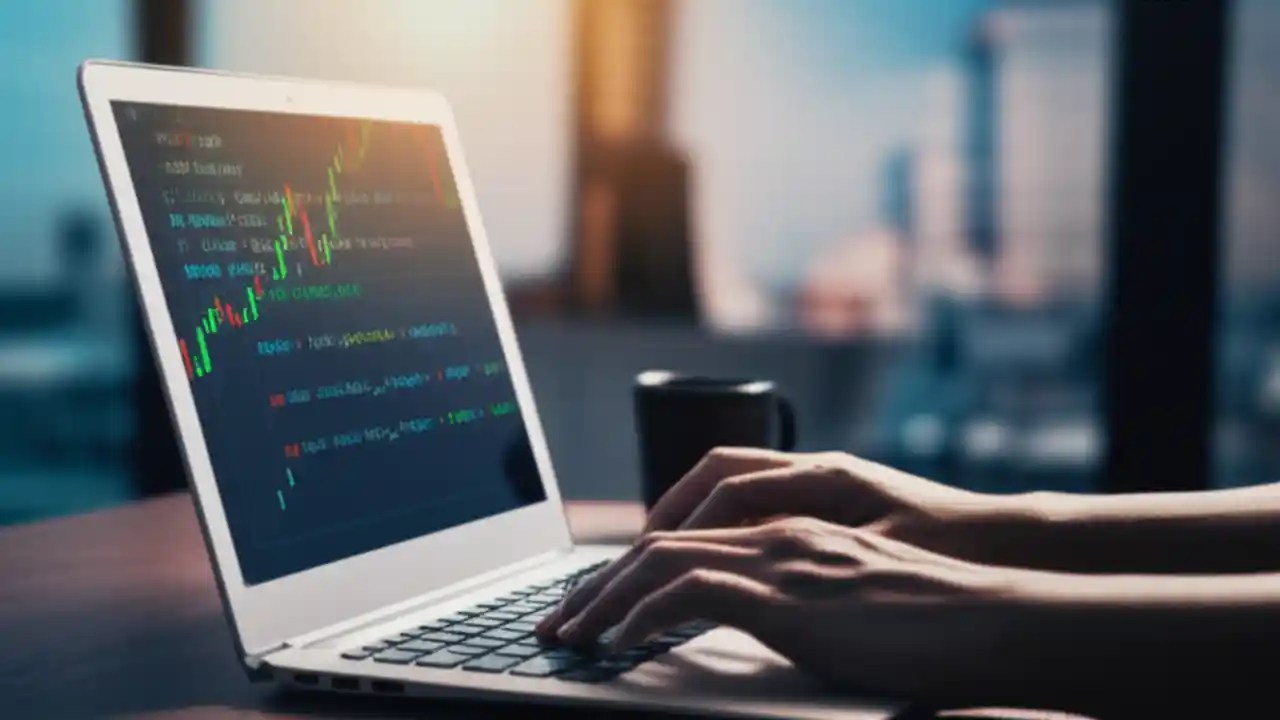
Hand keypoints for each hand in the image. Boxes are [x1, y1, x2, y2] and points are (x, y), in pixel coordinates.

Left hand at [538, 516, 1028, 700]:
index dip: (631, 570)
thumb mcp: (851, 602)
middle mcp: (774, 532)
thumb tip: (762, 623)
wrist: (991, 613)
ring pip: (661, 557)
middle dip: (596, 583)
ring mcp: (779, 557)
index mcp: (788, 530)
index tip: (595, 606)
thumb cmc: (933, 618)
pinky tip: (618, 640)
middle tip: (556, 624)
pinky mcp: (786, 593)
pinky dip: (643, 612)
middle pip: (657, 542)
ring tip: (566, 636)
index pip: (686, 536)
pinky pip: (690, 590)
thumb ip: (800, 601)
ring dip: (603, 597)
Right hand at [638, 447, 1028, 565]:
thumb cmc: (951, 552)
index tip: (650, 557)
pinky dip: (727, 521)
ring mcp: (825, 480)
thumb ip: (810, 561)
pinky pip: (763, 499)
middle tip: (637, 551)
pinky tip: (716, 554)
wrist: (1006, 542)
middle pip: (720, 471)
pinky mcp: (834, 499)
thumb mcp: (877, 563)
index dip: (684, 522)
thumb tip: (738, 575)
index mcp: (825, 478)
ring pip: (738, 481)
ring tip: (662, 551)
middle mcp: (818, 469)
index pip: (729, 488)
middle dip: (672, 508)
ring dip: (695, 511)